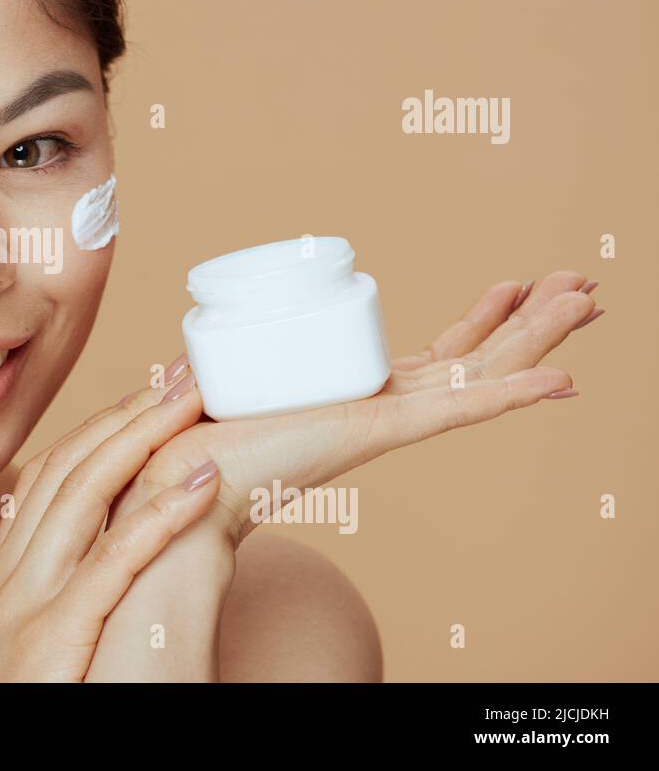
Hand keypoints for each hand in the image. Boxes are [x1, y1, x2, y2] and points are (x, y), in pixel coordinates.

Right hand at [0, 376, 222, 680]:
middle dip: (129, 414)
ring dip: (146, 439)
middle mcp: (5, 579)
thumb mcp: (30, 649)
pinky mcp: (50, 638)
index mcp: (1, 577)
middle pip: (67, 467)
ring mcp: (22, 605)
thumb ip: (57, 604)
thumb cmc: (27, 710)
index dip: (101, 429)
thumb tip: (107, 570)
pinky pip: (111, 561)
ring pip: (84, 495)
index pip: (48, 475)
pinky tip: (204, 485)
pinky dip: (160, 516)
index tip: (150, 396)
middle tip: (183, 377)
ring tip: (196, 404)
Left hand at [86, 270, 601, 679]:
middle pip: (475, 359)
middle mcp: (383, 410)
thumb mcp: (215, 391)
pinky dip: (509, 393)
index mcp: (359, 400)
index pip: (440, 356)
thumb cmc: (195, 450)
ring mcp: (385, 421)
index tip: (514, 283)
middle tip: (581, 281)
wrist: (182, 489)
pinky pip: (457, 410)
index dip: (483, 320)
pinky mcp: (375, 431)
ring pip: (480, 373)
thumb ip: (206, 375)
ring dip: (537, 337)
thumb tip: (183, 364)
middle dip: (531, 320)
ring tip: (589, 297)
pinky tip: (560, 381)